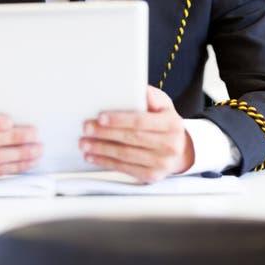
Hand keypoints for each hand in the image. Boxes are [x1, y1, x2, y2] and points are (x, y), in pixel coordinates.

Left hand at [79, 85, 194, 182]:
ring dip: (101, 149)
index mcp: (171, 124)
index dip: (119, 120)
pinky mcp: (152, 176)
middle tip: (87, 128)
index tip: (100, 117)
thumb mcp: (163, 104)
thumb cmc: (165, 123)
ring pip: (125, 155)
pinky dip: (106, 162)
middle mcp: (170, 145)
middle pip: (131, 138)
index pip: (141, 121)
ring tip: (85, 143)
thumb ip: (150, 95)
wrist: (179, 150)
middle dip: (105, 133)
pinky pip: (125, 169)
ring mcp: (162, 163)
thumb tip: (137, 88)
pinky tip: (94, 157)